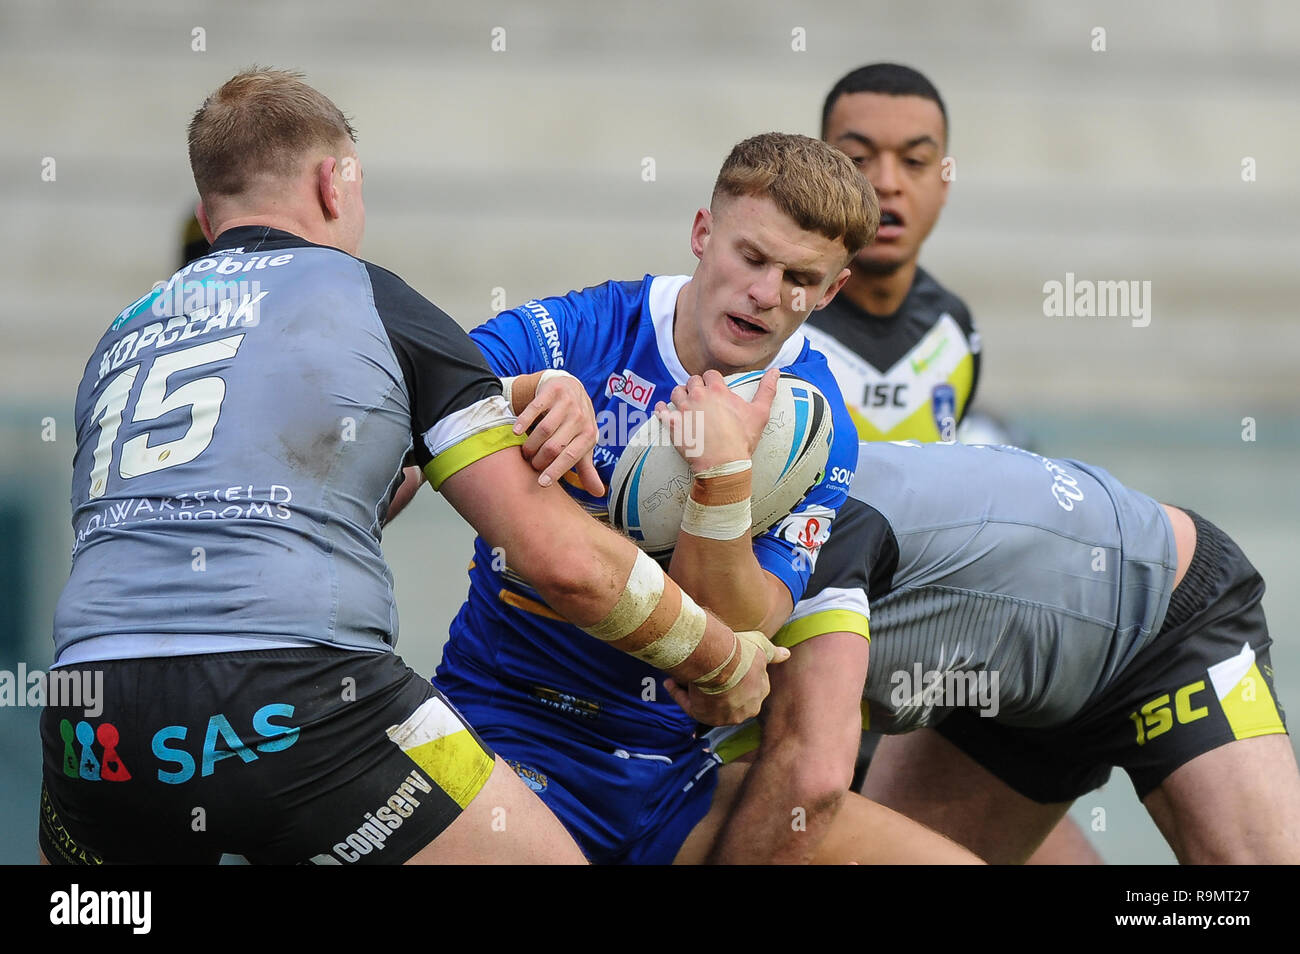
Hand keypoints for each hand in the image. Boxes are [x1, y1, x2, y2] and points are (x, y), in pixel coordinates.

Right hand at [514, 372, 604, 495]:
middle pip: (555, 446)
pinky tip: (516, 433)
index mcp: (589, 434)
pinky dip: (524, 421)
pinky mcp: (552, 391)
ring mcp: (567, 403)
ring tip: (525, 452)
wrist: (573, 388)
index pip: (570, 457)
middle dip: (540, 459)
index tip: (541, 483)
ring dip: (531, 444)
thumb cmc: (576, 423)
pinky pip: (535, 408)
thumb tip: (598, 494)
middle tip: (531, 464)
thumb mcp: (583, 444)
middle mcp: (580, 418)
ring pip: (544, 429)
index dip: (555, 471)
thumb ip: (587, 469)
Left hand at [654, 368, 778, 473]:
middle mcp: (698, 395)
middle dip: (696, 387)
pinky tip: (664, 411)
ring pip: (676, 392)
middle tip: (700, 398)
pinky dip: (661, 409)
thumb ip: (767, 389)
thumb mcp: (760, 413)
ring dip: (680, 396)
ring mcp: (684, 410)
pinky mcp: (672, 425)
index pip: (710, 374)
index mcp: (718, 391)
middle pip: (692, 381)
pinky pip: (660, 410)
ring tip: (684, 404)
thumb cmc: (743, 440)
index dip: (712, 381)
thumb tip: (776, 371)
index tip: (714, 389)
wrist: (724, 464)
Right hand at [664, 630, 789, 724]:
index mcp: (759, 693)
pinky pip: (689, 705)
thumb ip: (773, 653)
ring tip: (685, 673)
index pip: (748, 685)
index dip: (735, 672)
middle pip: (727, 696)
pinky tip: (670, 681)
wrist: (719, 661)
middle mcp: (745, 709)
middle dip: (716, 685)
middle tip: (703, 669)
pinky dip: (679, 694)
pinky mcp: (703, 717)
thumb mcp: (761, 646)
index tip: (722, 661)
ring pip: (708, 702)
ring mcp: (724, 715)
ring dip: (696, 689)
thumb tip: (787, 654)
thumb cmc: (741, 651)